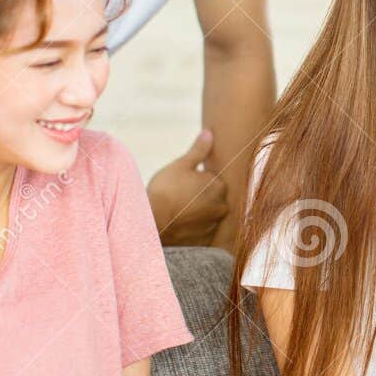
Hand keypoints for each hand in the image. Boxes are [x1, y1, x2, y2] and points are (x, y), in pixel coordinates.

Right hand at [147, 130, 228, 246]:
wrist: (152, 225)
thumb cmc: (165, 191)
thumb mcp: (181, 166)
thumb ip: (198, 150)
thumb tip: (210, 133)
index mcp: (220, 186)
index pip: (214, 180)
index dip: (198, 180)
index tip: (185, 182)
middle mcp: (222, 207)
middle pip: (213, 198)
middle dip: (200, 196)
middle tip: (179, 195)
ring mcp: (214, 226)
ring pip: (208, 215)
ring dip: (197, 212)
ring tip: (177, 210)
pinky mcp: (205, 242)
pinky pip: (202, 231)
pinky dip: (193, 228)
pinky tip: (179, 224)